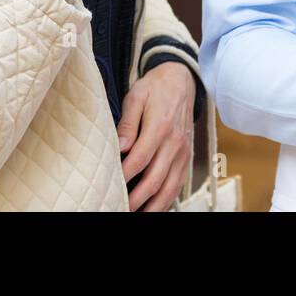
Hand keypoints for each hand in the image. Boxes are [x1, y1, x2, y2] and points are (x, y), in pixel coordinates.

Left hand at [117, 64, 195, 211]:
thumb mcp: (137, 96)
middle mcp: (175, 143)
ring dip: (152, 206)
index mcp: (160, 127)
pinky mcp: (187, 158)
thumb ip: (127, 123)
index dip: (123, 176)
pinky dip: (166, 201)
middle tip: (117, 208)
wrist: (182, 81)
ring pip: (168, 188)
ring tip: (134, 214)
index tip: (108, 187)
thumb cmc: (155, 88)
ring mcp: (183, 152)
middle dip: (135, 200)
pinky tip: (153, 209)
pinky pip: (178, 185)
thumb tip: (120, 148)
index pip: (139, 159)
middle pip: (154, 179)